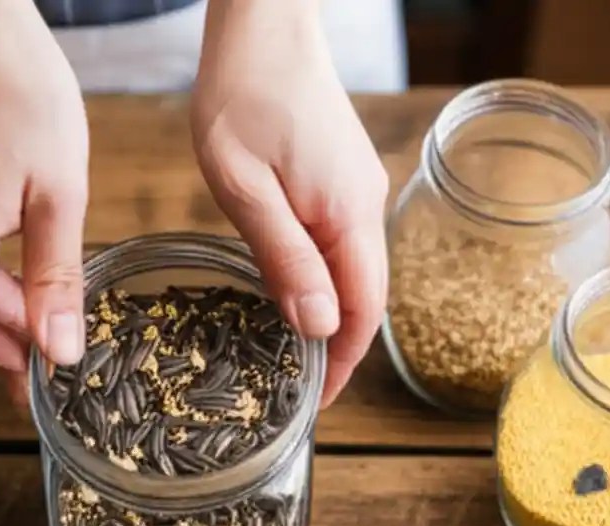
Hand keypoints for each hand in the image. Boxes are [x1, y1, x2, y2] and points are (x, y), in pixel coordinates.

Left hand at [191, 0, 388, 405]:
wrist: (264, 26)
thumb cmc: (243, 94)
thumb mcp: (245, 186)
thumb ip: (283, 257)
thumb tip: (321, 326)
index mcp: (348, 215)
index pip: (364, 311)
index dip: (345, 364)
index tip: (315, 404)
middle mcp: (366, 206)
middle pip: (366, 297)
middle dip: (338, 349)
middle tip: (294, 390)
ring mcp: (358, 189)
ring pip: (355, 272)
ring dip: (330, 316)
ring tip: (288, 356)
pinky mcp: (341, 178)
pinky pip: (341, 244)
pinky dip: (323, 280)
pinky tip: (290, 293)